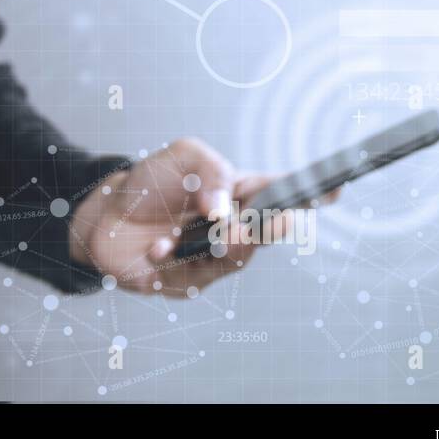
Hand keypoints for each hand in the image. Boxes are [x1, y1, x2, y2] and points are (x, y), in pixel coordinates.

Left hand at [68, 138, 333, 295]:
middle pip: (266, 234)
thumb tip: (223, 207)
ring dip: (226, 246)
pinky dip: (172, 262)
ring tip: (218, 232)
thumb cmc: (151, 182)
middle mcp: (234, 229)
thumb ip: (210, 170)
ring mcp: (213, 259)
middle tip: (273, 221)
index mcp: (240, 193)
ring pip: (235, 260)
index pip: (282, 193)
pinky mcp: (186, 283)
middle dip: (271, 229)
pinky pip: (191, 279)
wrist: (104, 215)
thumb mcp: (182, 156)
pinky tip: (156, 249)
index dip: (310, 194)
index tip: (333, 190)